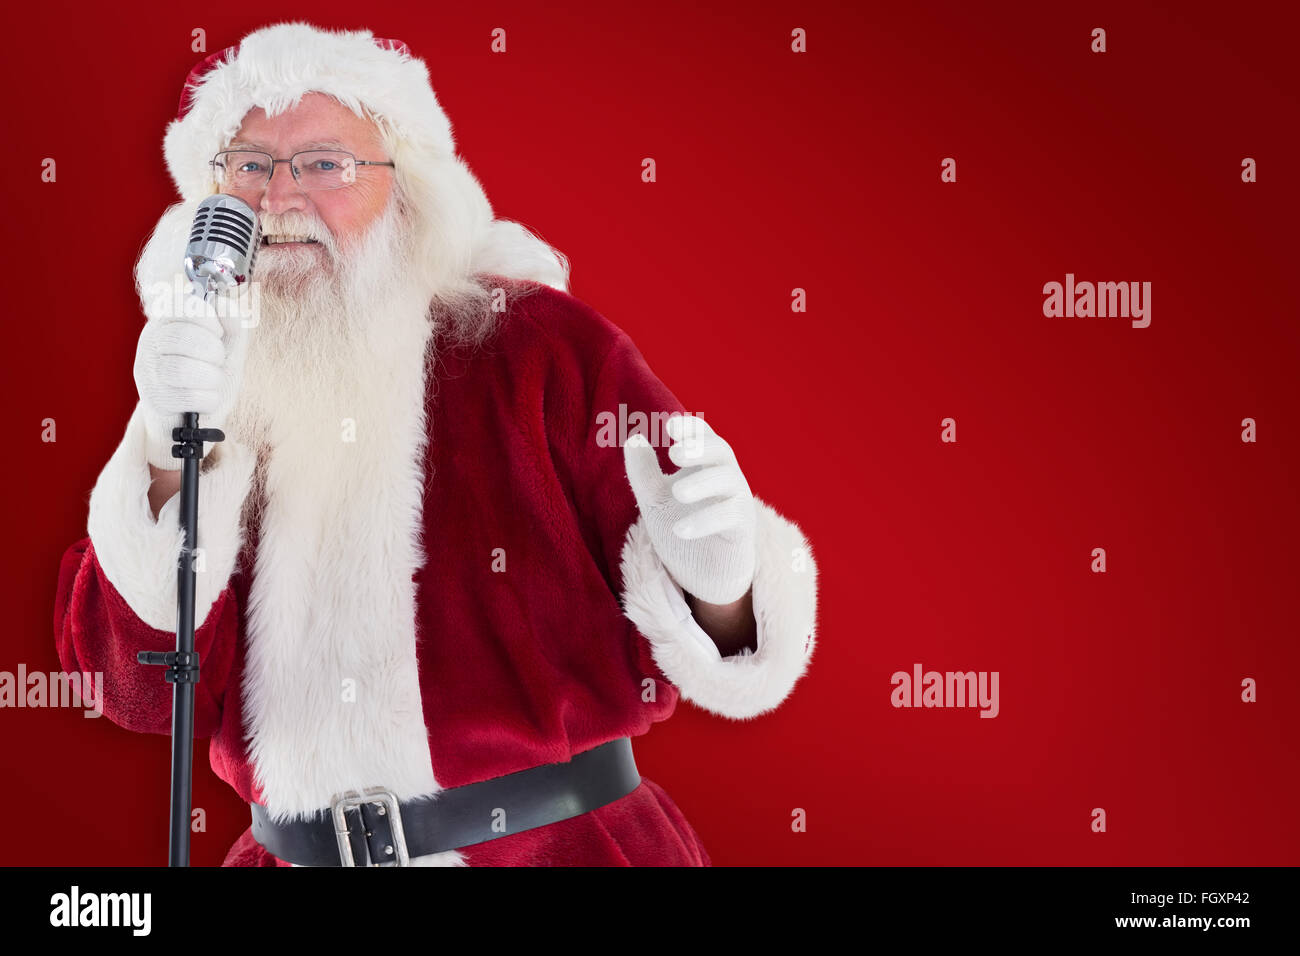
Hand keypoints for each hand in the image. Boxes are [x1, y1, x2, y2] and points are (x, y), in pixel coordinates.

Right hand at [132, 293, 250, 470]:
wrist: (196, 418)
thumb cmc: (210, 376)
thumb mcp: (229, 347)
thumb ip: (232, 322)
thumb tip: (223, 303)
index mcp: (169, 320)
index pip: (181, 303)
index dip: (207, 318)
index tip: (217, 332)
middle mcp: (152, 341)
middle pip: (182, 337)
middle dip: (213, 352)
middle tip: (216, 362)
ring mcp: (148, 370)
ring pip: (181, 369)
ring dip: (211, 378)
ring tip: (212, 382)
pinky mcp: (153, 398)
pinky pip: (186, 397)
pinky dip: (207, 400)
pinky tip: (206, 399)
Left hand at [623, 415, 756, 604]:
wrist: (702, 574)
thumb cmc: (681, 528)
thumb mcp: (654, 500)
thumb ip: (644, 472)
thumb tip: (634, 438)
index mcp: (705, 466)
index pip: (704, 437)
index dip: (691, 428)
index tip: (669, 425)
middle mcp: (726, 478)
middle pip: (722, 451)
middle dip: (700, 448)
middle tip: (673, 454)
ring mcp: (738, 501)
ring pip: (729, 480)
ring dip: (703, 483)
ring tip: (677, 492)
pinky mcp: (743, 529)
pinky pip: (731, 516)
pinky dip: (706, 520)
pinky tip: (681, 530)